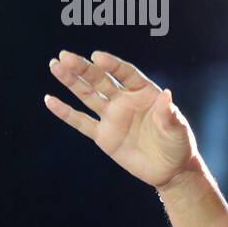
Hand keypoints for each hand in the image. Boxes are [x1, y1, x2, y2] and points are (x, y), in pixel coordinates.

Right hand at [43, 49, 199, 189]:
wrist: (171, 170)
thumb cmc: (178, 145)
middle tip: (65, 56)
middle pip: (101, 80)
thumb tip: (166, 95)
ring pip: (87, 95)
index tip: (97, 56)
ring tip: (55, 65)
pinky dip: (65, 112)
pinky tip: (49, 100)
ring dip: (71, 81)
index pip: (126, 74)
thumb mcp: (178, 130)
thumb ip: (169, 114)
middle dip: (83, 68)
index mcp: (145, 93)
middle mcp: (125, 101)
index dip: (112, 65)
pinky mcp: (103, 136)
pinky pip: (81, 122)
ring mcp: (112, 117)